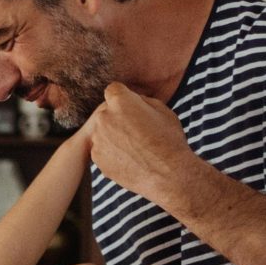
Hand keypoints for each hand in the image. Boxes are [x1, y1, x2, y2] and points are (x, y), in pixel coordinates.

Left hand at [86, 83, 198, 204]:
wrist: (167, 175)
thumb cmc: (169, 140)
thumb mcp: (162, 110)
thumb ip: (142, 100)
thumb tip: (133, 99)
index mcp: (120, 101)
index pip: (113, 90)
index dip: (123, 97)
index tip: (131, 107)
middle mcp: (104, 117)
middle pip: (106, 111)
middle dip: (117, 117)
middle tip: (136, 130)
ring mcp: (98, 138)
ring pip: (103, 131)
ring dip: (113, 135)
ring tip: (135, 147)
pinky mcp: (96, 157)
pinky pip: (101, 149)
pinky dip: (111, 152)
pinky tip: (129, 159)